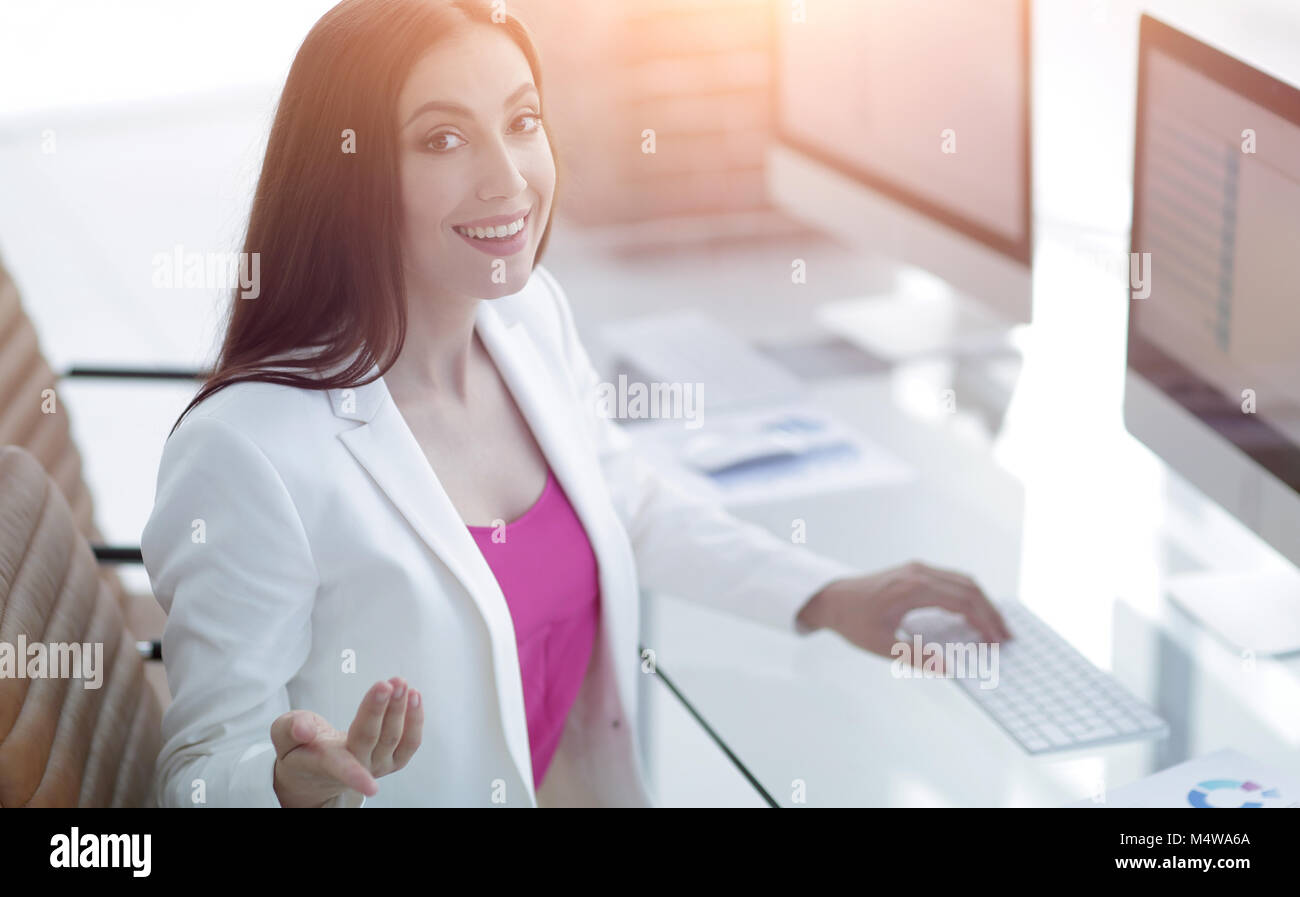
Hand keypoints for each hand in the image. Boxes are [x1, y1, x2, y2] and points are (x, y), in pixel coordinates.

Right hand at [270, 677, 422, 807]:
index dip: (355, 777)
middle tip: (388, 684)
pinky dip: (415, 720)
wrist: (317, 770)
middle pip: (372, 739)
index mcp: (326, 763)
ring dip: (401, 710)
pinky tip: (414, 696)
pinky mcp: (393, 760)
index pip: (342, 768)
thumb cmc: (300, 748)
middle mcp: (357, 766)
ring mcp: (378, 765)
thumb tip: (305, 729)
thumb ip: (290, 729)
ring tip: (402, 684)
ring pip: (394, 739)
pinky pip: (410, 743)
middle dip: (380, 710)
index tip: (372, 789)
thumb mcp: (283, 735)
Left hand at [798, 561, 1011, 663]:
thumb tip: (947, 669)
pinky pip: (951, 579)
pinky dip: (969, 595)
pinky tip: (975, 613)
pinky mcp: (915, 570)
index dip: (984, 621)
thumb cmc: (852, 621)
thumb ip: (915, 657)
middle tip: (1007, 636)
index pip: (962, 601)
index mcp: (913, 588)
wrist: (831, 598)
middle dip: (991, 612)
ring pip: (963, 580)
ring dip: (983, 602)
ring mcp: (918, 568)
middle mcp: (919, 572)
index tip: (998, 641)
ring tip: (997, 626)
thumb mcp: (880, 645)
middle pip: (969, 588)